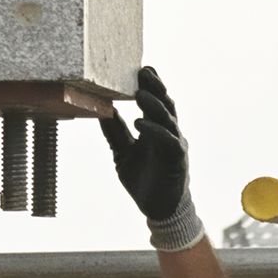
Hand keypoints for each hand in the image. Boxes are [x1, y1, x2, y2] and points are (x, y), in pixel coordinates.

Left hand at [100, 65, 196, 246]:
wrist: (157, 209)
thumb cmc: (143, 179)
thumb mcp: (122, 153)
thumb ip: (115, 132)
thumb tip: (101, 109)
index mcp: (156, 129)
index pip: (155, 101)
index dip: (151, 84)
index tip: (142, 68)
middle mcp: (168, 132)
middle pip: (165, 103)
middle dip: (155, 86)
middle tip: (144, 71)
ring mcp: (174, 145)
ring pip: (168, 118)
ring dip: (154, 104)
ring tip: (140, 92)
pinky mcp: (177, 160)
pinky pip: (168, 141)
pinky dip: (155, 130)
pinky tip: (141, 123)